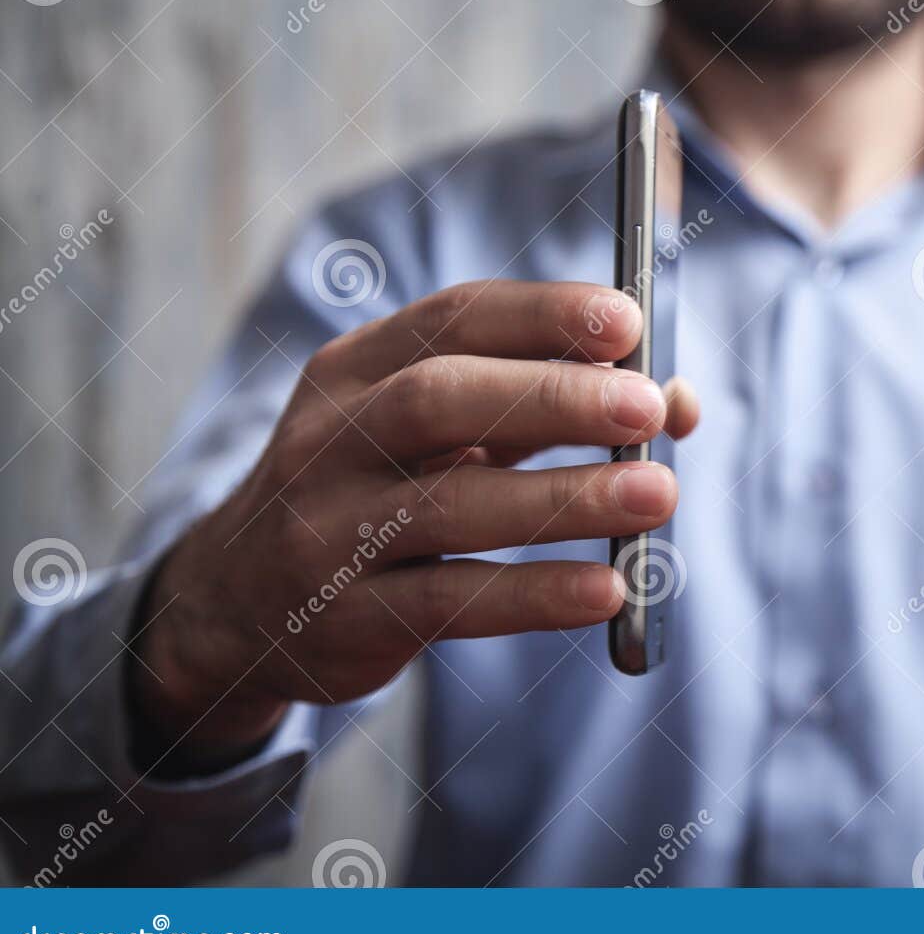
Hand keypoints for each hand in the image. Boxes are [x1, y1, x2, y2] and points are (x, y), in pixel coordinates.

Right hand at [133, 280, 696, 768]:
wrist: (237, 604)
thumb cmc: (374, 493)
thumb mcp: (437, 435)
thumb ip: (547, 406)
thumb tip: (676, 401)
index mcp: (357, 369)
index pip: (452, 319)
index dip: (544, 315)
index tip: (629, 320)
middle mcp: (331, 439)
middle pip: (439, 398)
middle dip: (553, 396)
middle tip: (648, 407)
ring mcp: (327, 530)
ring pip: (449, 504)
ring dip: (563, 497)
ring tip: (656, 494)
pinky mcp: (345, 618)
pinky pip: (447, 601)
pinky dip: (533, 593)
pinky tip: (606, 589)